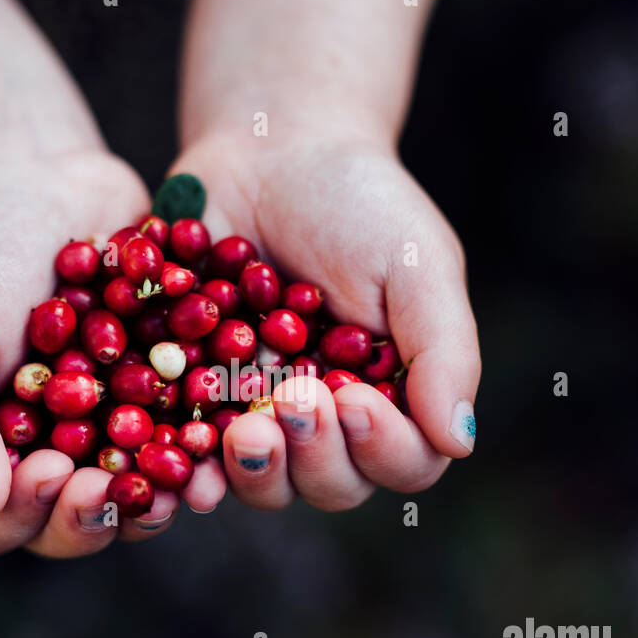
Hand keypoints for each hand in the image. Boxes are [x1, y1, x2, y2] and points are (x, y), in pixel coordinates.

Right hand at [0, 148, 225, 554]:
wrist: (29, 173)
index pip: (1, 522)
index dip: (32, 515)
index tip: (54, 473)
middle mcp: (48, 451)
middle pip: (80, 519)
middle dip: (105, 514)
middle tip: (125, 490)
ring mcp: (110, 425)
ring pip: (142, 485)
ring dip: (166, 489)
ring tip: (191, 478)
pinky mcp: (163, 390)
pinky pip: (189, 426)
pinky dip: (208, 431)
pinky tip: (231, 422)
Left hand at [171, 128, 480, 511]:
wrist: (268, 152)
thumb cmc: (359, 202)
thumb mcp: (418, 263)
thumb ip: (444, 351)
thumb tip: (461, 443)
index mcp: (394, 397)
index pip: (406, 462)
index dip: (383, 449)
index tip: (354, 399)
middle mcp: (330, 423)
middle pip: (333, 485)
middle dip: (315, 457)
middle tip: (295, 400)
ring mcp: (259, 416)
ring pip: (265, 484)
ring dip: (256, 469)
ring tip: (242, 430)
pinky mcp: (194, 400)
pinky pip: (191, 453)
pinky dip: (189, 461)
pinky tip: (176, 447)